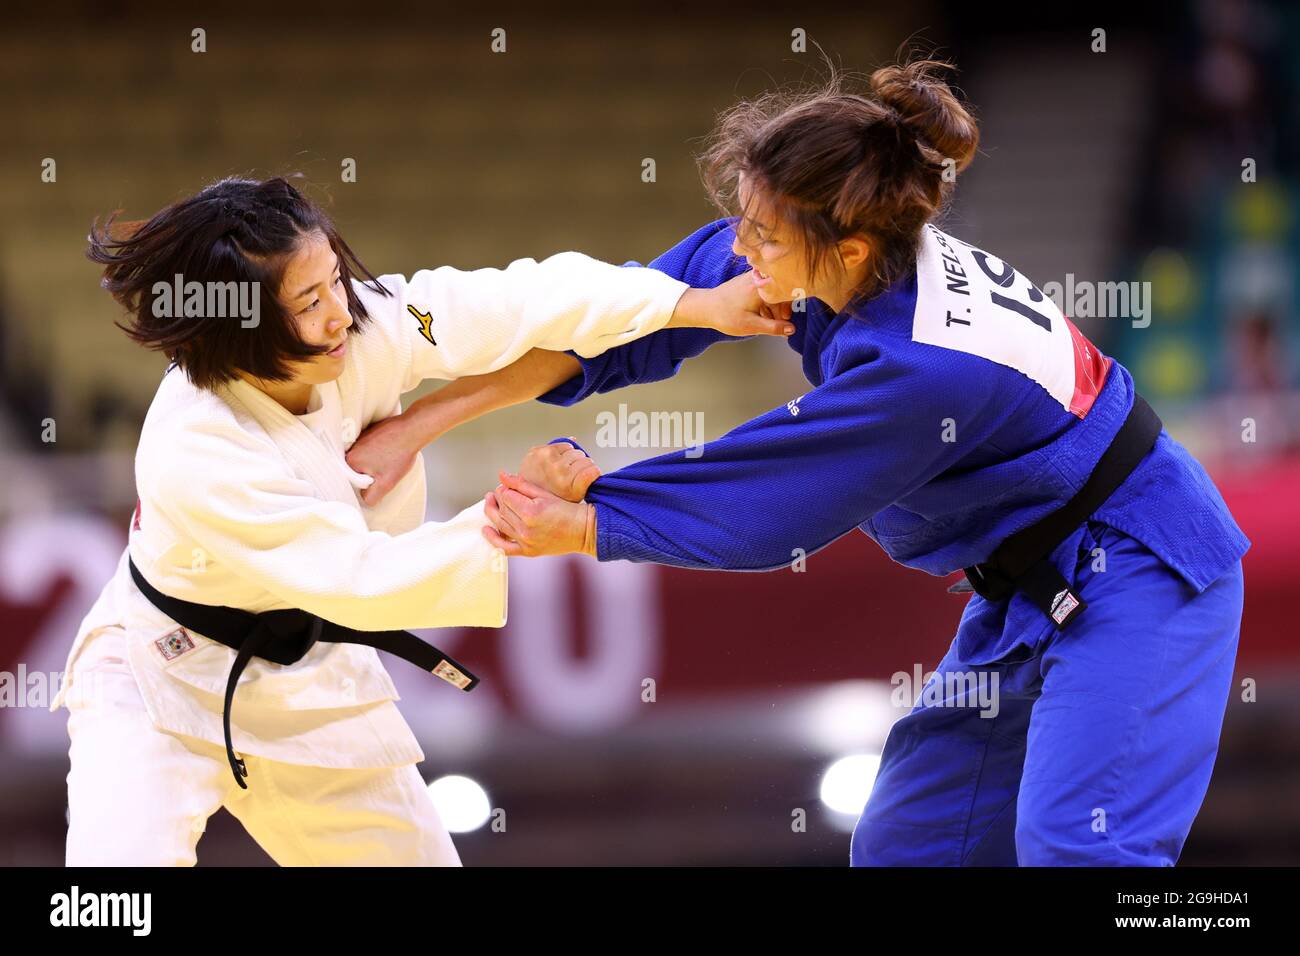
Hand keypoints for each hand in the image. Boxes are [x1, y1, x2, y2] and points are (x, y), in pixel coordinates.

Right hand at [345, 415, 419, 506]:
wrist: (411, 431)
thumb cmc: (399, 455)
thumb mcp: (385, 483)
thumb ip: (371, 497)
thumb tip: (365, 501)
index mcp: (351, 461)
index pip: (353, 482)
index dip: (368, 485)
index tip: (379, 481)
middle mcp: (351, 448)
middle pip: (358, 470)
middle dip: (371, 474)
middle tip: (386, 470)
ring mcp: (359, 438)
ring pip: (365, 460)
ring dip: (375, 463)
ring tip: (390, 460)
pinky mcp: (368, 432)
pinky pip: (369, 448)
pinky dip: (378, 452)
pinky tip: (390, 451)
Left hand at [481, 471, 595, 556]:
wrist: (583, 531)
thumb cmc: (567, 510)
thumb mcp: (545, 494)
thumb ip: (521, 484)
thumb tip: (501, 475)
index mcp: (530, 511)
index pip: (506, 497)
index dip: (503, 489)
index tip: (506, 486)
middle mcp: (525, 528)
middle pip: (502, 510)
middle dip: (498, 499)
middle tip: (499, 492)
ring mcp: (526, 542)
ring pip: (500, 525)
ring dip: (492, 513)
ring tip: (490, 502)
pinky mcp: (528, 551)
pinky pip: (504, 548)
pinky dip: (493, 539)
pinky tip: (486, 529)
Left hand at [518, 441, 599, 501]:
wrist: (526, 494)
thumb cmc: (552, 497)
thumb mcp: (574, 497)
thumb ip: (586, 480)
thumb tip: (594, 462)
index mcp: (569, 487)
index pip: (594, 470)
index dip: (594, 472)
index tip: (589, 476)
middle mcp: (559, 472)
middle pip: (586, 459)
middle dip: (582, 464)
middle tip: (573, 473)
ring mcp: (549, 460)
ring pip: (574, 450)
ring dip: (572, 457)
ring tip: (564, 467)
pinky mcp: (541, 451)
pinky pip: (564, 444)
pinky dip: (564, 451)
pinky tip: (558, 461)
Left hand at [669, 272, 794, 337]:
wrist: (705, 307)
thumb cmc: (725, 316)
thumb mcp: (751, 326)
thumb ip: (773, 327)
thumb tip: (791, 329)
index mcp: (762, 288)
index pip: (786, 294)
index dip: (789, 309)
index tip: (785, 321)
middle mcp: (758, 278)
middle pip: (779, 291)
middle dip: (781, 308)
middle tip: (779, 322)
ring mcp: (752, 277)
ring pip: (771, 290)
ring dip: (773, 305)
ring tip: (767, 320)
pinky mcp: (746, 281)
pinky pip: (762, 288)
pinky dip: (764, 300)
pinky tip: (759, 312)